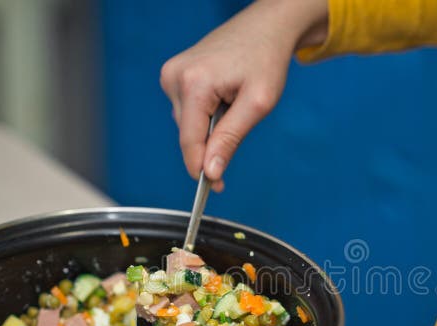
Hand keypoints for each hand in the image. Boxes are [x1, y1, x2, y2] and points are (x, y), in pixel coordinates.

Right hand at [160, 0, 327, 190]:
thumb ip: (230, 139)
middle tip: (240, 133)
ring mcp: (171, 74)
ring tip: (235, 104)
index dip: (201, 168)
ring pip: (188, 124)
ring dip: (210, 127)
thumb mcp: (257, 104)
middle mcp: (175, 77)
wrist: (265, 27)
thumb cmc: (265, 59)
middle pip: (188, 134)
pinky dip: (206, 114)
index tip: (215, 187)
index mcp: (193, 83)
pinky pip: (188, 110)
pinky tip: (224, 98)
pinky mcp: (174, 74)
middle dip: (211, 144)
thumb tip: (210, 171)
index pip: (189, 141)